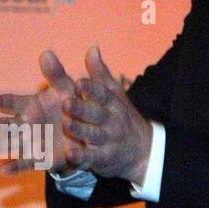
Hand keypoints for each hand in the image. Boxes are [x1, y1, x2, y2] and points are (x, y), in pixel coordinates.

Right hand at [0, 50, 85, 174]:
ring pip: (12, 143)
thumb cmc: (76, 104)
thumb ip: (56, 73)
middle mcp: (27, 123)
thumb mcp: (68, 87)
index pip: (11, 102)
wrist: (91, 129)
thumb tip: (46, 52)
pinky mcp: (42, 157)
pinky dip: (16, 166)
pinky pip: (27, 162)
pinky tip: (5, 169)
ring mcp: (32, 140)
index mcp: (31, 105)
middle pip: (7, 124)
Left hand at [61, 46, 152, 184]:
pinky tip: (70, 154)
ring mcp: (108, 140)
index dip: (91, 89)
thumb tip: (92, 48)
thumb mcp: (114, 94)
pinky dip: (82, 156)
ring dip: (80, 130)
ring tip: (66, 124)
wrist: (143, 149)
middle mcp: (111, 120)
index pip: (102, 94)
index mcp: (112, 103)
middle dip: (82, 109)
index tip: (79, 83)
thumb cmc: (121, 117)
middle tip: (66, 102)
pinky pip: (92, 158)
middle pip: (96, 113)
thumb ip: (100, 74)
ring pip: (93, 134)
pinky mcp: (103, 158)